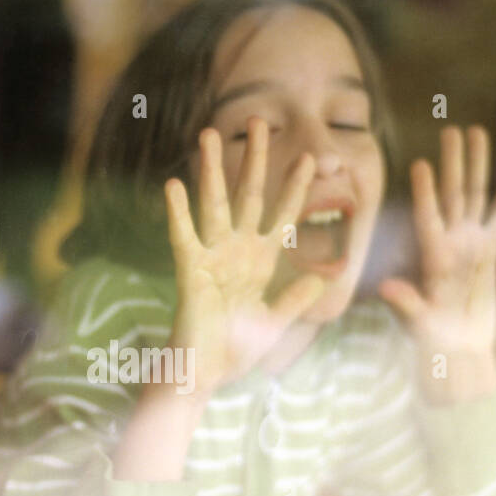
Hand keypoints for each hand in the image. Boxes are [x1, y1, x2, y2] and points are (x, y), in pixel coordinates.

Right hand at [164, 118, 326, 396]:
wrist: (206, 376)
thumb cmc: (234, 351)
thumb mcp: (274, 323)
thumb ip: (294, 299)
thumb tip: (322, 278)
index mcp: (259, 261)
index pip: (282, 216)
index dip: (297, 188)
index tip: (311, 158)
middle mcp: (236, 251)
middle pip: (249, 196)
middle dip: (256, 159)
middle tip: (260, 120)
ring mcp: (212, 258)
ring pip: (215, 205)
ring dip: (213, 170)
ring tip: (210, 135)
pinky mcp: (191, 273)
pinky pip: (183, 238)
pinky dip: (178, 213)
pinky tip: (173, 186)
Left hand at [379, 125, 495, 380]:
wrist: (458, 349)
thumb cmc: (433, 340)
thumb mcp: (419, 323)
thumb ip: (406, 304)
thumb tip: (387, 289)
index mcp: (431, 256)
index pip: (427, 217)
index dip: (424, 192)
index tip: (419, 163)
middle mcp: (449, 242)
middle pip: (451, 194)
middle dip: (452, 162)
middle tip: (450, 128)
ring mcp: (470, 242)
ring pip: (475, 195)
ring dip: (476, 164)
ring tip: (476, 131)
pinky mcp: (489, 250)